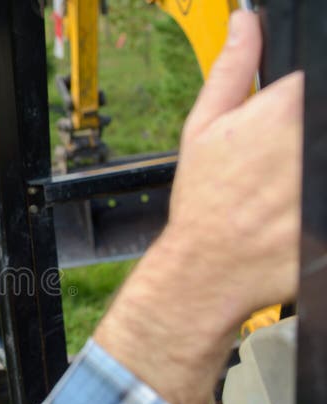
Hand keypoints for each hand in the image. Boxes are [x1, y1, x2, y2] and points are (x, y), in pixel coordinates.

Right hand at [168, 10, 302, 316]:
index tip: (296, 113)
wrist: (210, 266)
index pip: (318, 79)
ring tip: (290, 183)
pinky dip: (323, 191)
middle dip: (314, 133)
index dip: (307, 95)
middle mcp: (316, 142)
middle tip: (286, 160)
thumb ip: (232, 69)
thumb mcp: (203, 128)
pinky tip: (297, 205)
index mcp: (288, 109)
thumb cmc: (204, 199)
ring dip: (320, 162)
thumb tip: (245, 23)